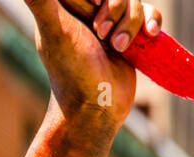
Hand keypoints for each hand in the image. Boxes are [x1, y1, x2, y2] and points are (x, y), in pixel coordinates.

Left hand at [24, 0, 163, 137]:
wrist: (98, 108)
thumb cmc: (73, 73)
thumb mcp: (56, 32)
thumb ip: (41, 3)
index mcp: (65, 6)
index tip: (94, 16)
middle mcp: (87, 11)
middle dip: (116, 10)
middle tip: (101, 35)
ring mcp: (111, 24)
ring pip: (134, 1)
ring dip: (131, 24)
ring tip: (117, 49)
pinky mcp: (130, 37)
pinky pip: (149, 13)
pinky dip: (152, 21)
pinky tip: (149, 35)